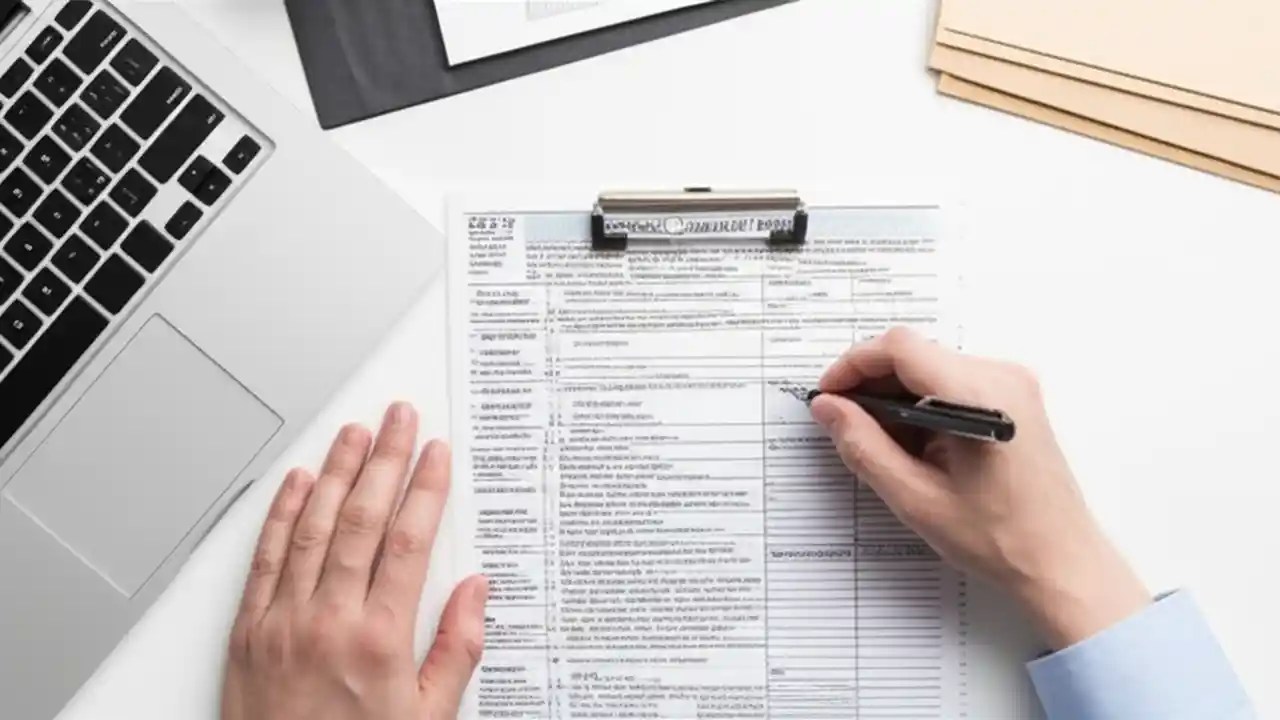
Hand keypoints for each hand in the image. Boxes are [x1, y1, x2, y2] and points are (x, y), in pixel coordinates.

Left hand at [222, 402, 487, 719]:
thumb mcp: (428, 718)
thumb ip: (456, 651)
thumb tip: (475, 594)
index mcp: (379, 638)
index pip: (408, 541)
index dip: (425, 488)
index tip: (436, 454)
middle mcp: (328, 620)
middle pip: (362, 519)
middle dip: (386, 460)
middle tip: (399, 419)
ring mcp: (282, 622)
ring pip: (312, 527)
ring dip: (336, 472)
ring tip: (354, 434)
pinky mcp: (247, 632)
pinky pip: (265, 558)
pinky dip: (281, 514)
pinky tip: (296, 482)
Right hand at [810, 328, 1149, 648]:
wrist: (1061, 562)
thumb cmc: (999, 538)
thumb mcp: (915, 497)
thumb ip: (864, 446)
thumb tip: (828, 408)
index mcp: (979, 395)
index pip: (900, 348)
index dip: (853, 364)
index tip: (828, 395)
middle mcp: (1001, 377)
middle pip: (915, 354)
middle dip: (872, 383)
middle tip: (845, 423)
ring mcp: (1013, 385)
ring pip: (931, 367)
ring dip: (897, 396)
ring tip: (882, 444)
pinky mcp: (1016, 399)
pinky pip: (954, 382)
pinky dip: (923, 403)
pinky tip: (914, 445)